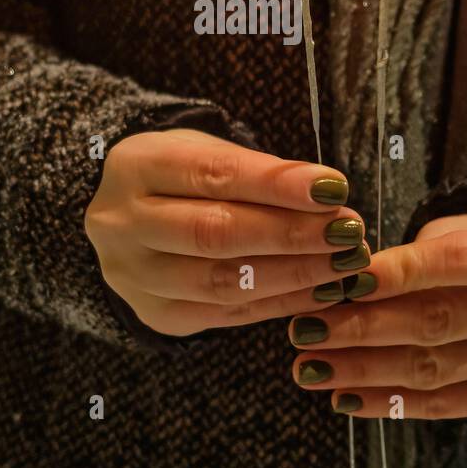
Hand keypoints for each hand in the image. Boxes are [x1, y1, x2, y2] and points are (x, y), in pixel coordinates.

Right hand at [84, 129, 369, 335]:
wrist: (119, 219)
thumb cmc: (177, 178)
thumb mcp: (205, 152)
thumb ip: (259, 172)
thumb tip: (327, 195)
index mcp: (137, 168)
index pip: (213, 175)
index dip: (276, 184)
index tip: (333, 187)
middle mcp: (126, 225)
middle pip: (215, 233)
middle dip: (291, 234)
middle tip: (347, 231)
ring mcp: (137, 277)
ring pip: (222, 283)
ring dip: (294, 275)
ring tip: (344, 263)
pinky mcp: (158, 316)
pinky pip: (227, 315)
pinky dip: (281, 303)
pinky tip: (322, 290)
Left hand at [288, 210, 466, 418]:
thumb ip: (420, 249)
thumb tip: (350, 279)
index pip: (458, 262)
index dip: (398, 273)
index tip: (341, 280)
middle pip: (439, 322)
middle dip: (364, 328)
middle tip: (305, 329)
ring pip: (433, 370)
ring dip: (363, 371)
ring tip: (309, 366)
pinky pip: (442, 406)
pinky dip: (388, 403)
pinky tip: (343, 397)